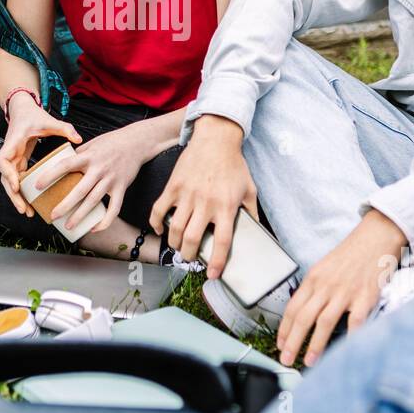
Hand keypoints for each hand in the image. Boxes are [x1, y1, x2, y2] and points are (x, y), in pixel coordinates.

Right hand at [0, 95, 81, 217]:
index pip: (2, 160)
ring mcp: (12, 159)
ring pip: (9, 182)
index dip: (7, 174)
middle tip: (23, 208)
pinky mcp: (18, 162)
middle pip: (4, 178)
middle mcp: (9, 153)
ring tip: (27, 212)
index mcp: (13, 142)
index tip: (16, 185)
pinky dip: (22, 192)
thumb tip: (79, 139)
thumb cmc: (33, 115)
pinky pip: (17, 180)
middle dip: (12, 195)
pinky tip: (31, 205)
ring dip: (16, 198)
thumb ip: (64, 128)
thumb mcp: (49, 121)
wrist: (23, 110)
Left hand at [26, 120, 154, 232]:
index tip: (37, 186)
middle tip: (52, 216)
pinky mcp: (121, 188)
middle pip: (79, 190)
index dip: (50, 176)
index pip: (65, 166)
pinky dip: (105, 221)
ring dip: (80, 216)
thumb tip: (59, 164)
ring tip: (68, 225)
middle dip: (64, 205)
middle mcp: (99, 169)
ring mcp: (111, 179)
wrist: (137, 142)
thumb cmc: (111, 142)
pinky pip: (114, 208)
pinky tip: (94, 228)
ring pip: (94, 201)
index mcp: (88, 156)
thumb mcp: (92, 144)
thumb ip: (78, 155)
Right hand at [149, 115, 256, 278]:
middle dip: (189, 255)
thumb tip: (257, 230)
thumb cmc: (234, 164)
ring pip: (175, 228)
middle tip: (190, 258)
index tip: (212, 274)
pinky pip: (159, 209)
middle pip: (192, 239)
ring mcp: (187, 195)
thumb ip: (252, 212)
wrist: (216, 139)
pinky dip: (156, 223)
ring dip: (174, 243)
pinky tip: (159, 229)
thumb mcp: (250, 189)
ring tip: (177, 247)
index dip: (217, 261)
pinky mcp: (174, 186)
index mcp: (226, 206)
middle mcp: (206, 203)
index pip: (222, 241)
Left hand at [276, 210, 406, 367]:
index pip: (292, 308)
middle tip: (286, 360)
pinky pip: (354, 322)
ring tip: (309, 362)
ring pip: (323, 322)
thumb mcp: (325, 267)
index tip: (280, 345)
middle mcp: (325, 285)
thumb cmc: (352, 254)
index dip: (284, 329)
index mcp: (313, 278)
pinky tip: (344, 353)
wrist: (376, 236)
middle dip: (292, 342)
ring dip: (314, 345)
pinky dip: (349, 339)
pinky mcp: (365, 296)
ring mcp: (345, 292)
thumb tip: (303, 312)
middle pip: (303, 318)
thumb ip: (315, 288)